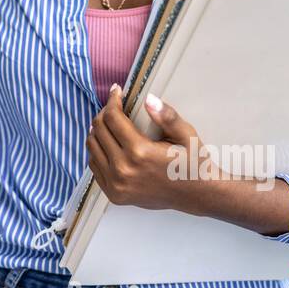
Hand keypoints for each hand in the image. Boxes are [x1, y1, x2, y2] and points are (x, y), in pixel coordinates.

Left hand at [86, 86, 225, 211]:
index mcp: (140, 153)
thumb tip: (149, 99)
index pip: (112, 118)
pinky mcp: (114, 195)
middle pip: (99, 130)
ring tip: (110, 123)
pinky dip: (98, 151)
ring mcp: (116, 185)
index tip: (117, 91)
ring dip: (98, 131)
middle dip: (104, 113)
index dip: (113, 100)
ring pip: (92, 147)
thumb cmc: (192, 163)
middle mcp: (123, 170)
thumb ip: (167, 116)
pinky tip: (109, 143)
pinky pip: (95, 166)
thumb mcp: (186, 136)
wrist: (196, 196)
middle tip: (114, 106)